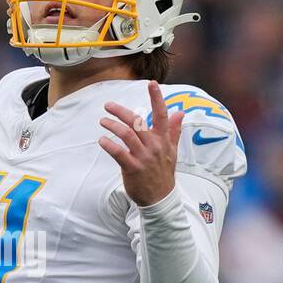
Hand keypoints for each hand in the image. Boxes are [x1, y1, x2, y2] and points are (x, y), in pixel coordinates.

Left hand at [99, 79, 183, 206]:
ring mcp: (143, 157)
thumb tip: (181, 113)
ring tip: (102, 121)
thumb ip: (174, 131)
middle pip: (137, 122)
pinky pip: (118, 152)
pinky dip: (108, 144)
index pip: (161, 115)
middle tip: (108, 105)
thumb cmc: (164, 173)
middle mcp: (154, 146)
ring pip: (126, 134)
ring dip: (112, 125)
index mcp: (163, 140)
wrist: (160, 199)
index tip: (152, 83)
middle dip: (121, 111)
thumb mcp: (172, 151)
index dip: (157, 98)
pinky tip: (102, 140)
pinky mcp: (133, 168)